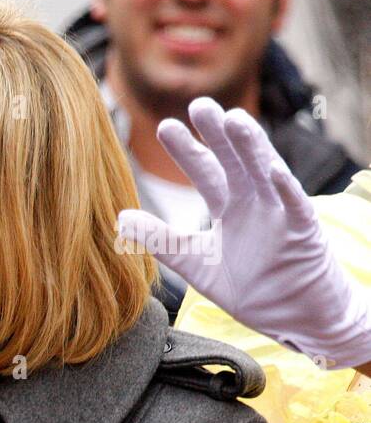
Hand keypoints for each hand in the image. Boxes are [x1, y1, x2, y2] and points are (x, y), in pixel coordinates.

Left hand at [116, 96, 370, 369]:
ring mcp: (280, 214)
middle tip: (198, 103)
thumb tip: (119, 218)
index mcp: (231, 206)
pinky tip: (270, 167)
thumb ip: (160, 240)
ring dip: (251, 147)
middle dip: (217, 134)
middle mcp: (255, 202)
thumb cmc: (252, 288)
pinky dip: (283, 187)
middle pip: (234, 160)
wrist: (295, 319)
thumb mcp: (196, 263)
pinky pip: (294, 205)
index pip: (206, 170)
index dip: (187, 150)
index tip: (164, 126)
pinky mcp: (302, 232)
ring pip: (265, 172)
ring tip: (234, 120)